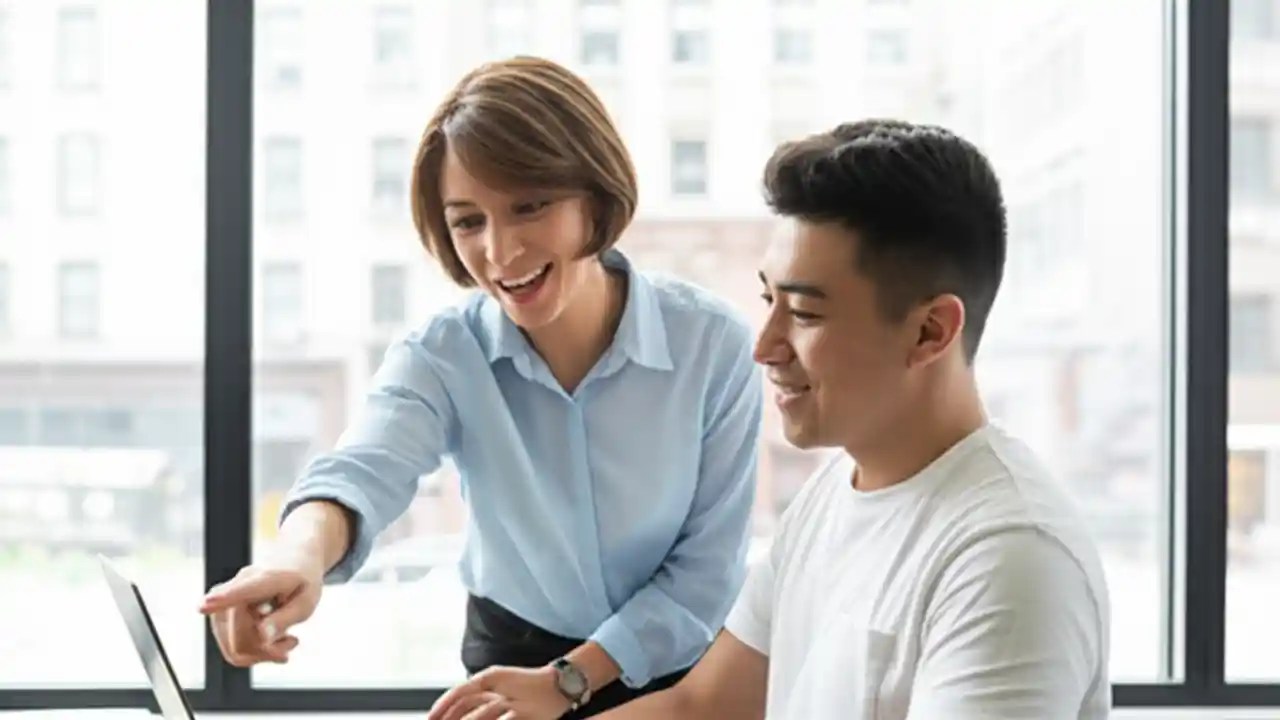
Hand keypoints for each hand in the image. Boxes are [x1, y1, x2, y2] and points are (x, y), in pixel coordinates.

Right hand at [197, 550, 323, 666]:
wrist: (296, 564)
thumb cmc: (303, 582)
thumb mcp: (307, 602)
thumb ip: (284, 619)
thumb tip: (262, 636)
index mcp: (265, 579)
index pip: (241, 590)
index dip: (222, 600)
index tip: (203, 606)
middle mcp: (239, 585)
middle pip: (238, 634)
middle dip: (265, 650)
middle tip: (293, 642)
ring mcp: (227, 599)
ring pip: (232, 645)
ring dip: (260, 653)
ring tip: (286, 641)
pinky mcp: (223, 612)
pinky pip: (231, 645)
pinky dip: (252, 651)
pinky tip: (273, 642)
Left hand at [428, 666, 573, 719]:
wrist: (558, 685)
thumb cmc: (525, 686)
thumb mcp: (499, 682)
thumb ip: (477, 693)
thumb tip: (452, 710)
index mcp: (490, 677)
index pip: (459, 692)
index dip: (441, 707)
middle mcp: (498, 687)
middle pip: (467, 704)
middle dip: (451, 719)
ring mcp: (512, 702)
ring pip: (482, 713)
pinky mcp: (524, 715)